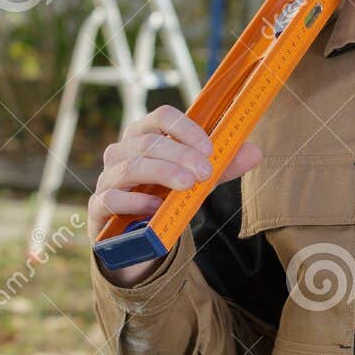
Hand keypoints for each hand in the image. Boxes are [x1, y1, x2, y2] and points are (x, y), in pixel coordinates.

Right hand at [89, 105, 261, 286]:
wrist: (137, 237)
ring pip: (129, 166)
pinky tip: (156, 207)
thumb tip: (255, 152)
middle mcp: (121, 152)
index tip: (209, 148)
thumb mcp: (197, 181)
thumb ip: (222, 167)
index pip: (160, 117)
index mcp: (144, 136)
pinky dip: (135, 201)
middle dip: (180, 154)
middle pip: (147, 141)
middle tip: (206, 172)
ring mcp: (107, 178)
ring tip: (187, 185)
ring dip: (162, 172)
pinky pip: (111, 198)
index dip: (185, 129)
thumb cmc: (165, 197)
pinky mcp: (98, 207)